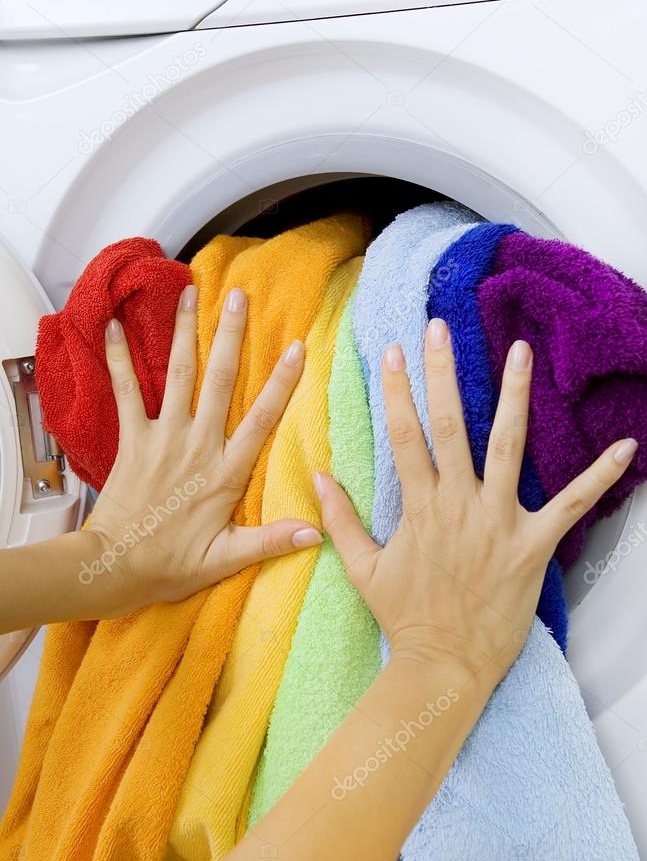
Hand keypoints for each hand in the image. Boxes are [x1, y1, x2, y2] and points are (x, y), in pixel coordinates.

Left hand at [85, 284, 321, 616]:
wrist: (113, 567)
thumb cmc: (171, 565)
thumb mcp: (227, 559)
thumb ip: (272, 540)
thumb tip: (319, 532)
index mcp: (225, 472)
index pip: (261, 419)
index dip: (281, 382)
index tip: (297, 347)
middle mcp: (197, 445)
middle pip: (219, 381)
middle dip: (230, 336)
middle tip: (238, 297)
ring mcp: (163, 437)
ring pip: (178, 375)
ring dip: (183, 333)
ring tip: (189, 294)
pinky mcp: (133, 439)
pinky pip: (126, 392)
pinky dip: (120, 359)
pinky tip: (114, 326)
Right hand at [315, 317, 636, 687]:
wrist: (444, 666)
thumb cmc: (406, 617)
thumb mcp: (362, 569)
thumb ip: (340, 520)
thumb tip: (320, 476)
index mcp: (418, 508)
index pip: (404, 435)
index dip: (397, 390)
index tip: (393, 351)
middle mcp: (458, 505)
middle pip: (450, 425)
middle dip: (443, 373)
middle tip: (440, 328)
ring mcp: (498, 522)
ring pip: (507, 447)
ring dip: (513, 396)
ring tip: (519, 352)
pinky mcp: (533, 546)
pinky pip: (572, 505)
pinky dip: (600, 476)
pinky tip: (626, 447)